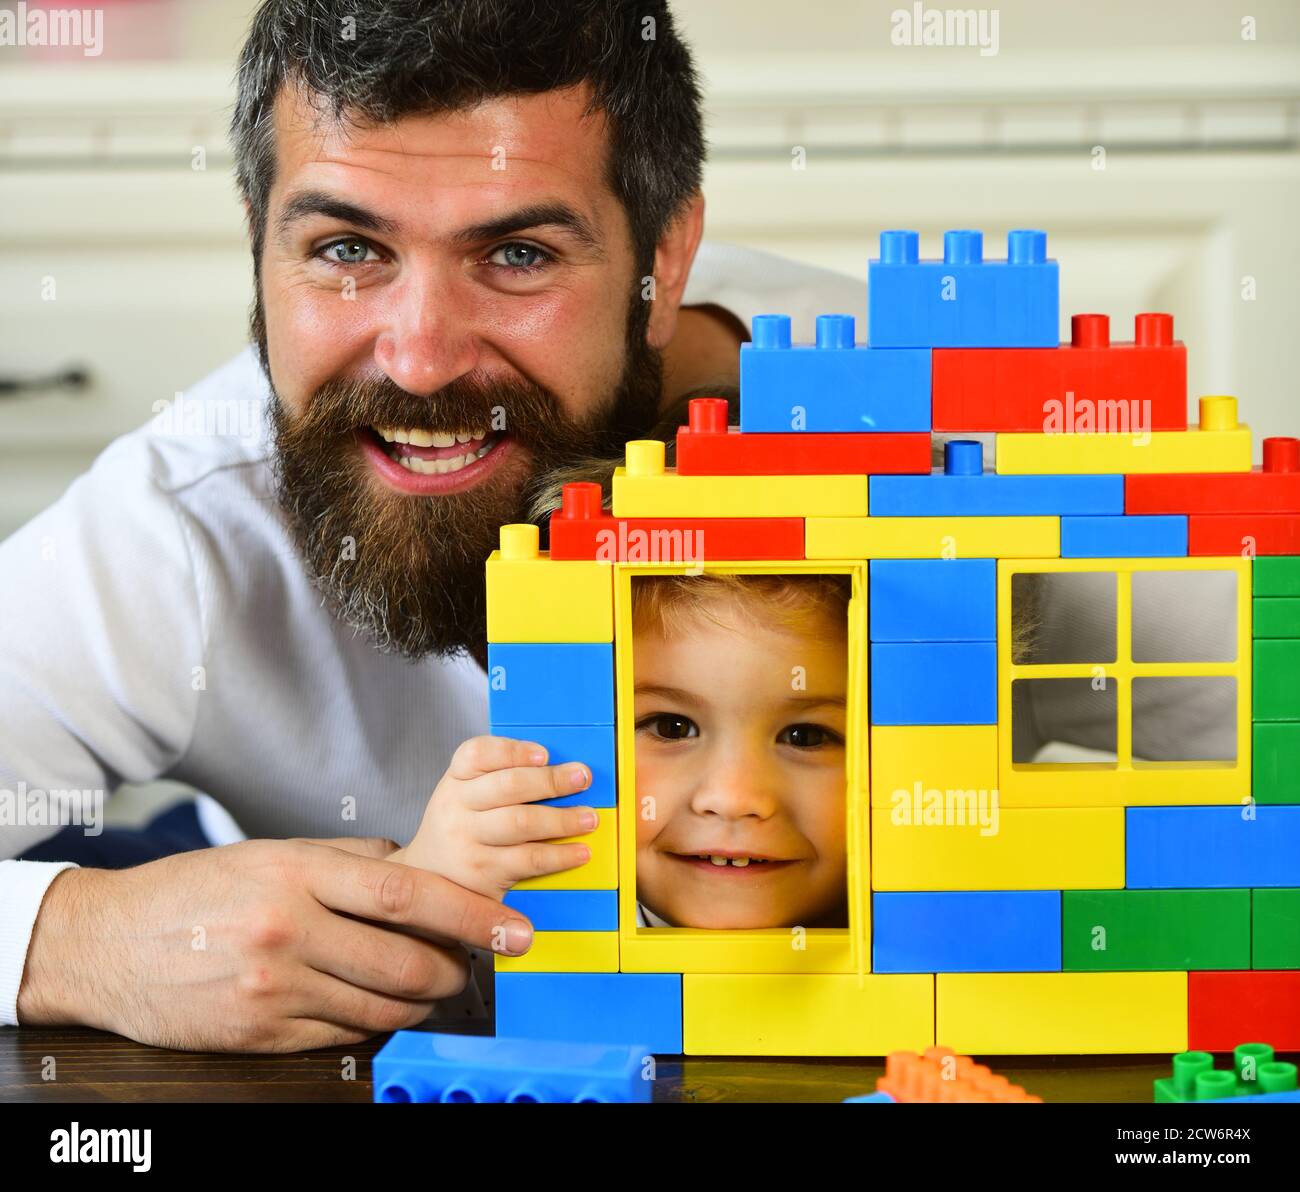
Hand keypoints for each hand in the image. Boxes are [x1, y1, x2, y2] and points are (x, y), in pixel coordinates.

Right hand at [16, 835, 533, 1051]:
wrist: (106, 943)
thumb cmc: (193, 891)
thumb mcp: (268, 852)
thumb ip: (343, 857)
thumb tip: (408, 861)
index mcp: (297, 873)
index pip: (406, 892)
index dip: (470, 913)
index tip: (513, 928)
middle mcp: (288, 929)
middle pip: (404, 959)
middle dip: (455, 969)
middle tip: (472, 967)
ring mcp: (273, 987)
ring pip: (380, 1005)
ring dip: (419, 1001)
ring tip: (430, 987)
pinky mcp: (259, 1032)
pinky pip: (341, 1036)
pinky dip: (371, 1023)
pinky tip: (374, 1007)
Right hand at [392, 735, 598, 898]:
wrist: (427, 879)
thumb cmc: (462, 827)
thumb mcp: (466, 796)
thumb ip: (500, 778)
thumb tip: (562, 768)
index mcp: (455, 780)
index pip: (477, 754)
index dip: (513, 750)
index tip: (544, 753)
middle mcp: (455, 807)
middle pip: (508, 786)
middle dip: (551, 781)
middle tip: (582, 777)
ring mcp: (466, 842)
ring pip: (521, 822)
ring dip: (562, 819)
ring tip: (589, 818)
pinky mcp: (482, 874)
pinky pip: (528, 860)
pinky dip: (560, 855)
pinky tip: (580, 852)